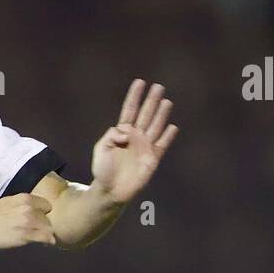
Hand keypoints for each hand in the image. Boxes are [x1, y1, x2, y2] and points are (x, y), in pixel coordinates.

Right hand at [0, 193, 55, 249]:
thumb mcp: (7, 202)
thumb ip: (21, 204)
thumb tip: (30, 208)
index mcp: (25, 198)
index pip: (46, 205)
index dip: (43, 213)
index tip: (38, 220)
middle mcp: (30, 207)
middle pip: (48, 218)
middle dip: (43, 224)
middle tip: (37, 231)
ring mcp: (30, 221)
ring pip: (49, 228)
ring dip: (45, 234)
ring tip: (41, 239)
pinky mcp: (28, 234)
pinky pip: (47, 237)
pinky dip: (48, 241)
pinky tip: (44, 244)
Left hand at [90, 79, 179, 204]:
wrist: (111, 191)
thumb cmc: (103, 170)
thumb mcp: (101, 149)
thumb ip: (112, 136)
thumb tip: (127, 131)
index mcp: (122, 132)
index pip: (130, 109)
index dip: (135, 96)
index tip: (140, 82)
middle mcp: (135, 136)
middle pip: (145, 114)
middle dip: (151, 100)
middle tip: (158, 86)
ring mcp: (145, 147)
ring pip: (155, 126)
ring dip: (162, 114)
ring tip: (166, 101)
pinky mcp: (152, 159)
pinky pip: (162, 145)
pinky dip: (168, 136)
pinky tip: (173, 127)